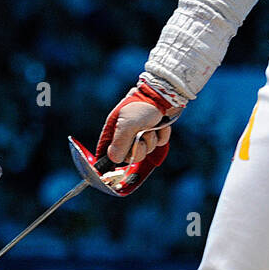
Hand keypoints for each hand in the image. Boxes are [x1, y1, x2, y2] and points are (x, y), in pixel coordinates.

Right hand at [82, 82, 181, 196]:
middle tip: (140, 138)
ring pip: (145, 151)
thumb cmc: (141, 107)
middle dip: (138, 149)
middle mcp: (126, 135)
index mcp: (114, 131)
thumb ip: (119, 144)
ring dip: (150, 140)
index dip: (107, 163)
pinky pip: (158, 144)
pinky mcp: (155, 133)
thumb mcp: (127, 125)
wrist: (162, 95)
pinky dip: (161, 136)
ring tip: (151, 127)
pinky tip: (159, 125)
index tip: (108, 173)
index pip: (106, 152)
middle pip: (129, 157)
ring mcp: (141, 134)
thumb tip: (114, 160)